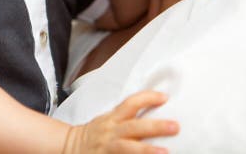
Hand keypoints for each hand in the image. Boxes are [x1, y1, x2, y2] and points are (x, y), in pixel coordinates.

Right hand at [62, 91, 178, 153]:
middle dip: (155, 127)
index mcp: (112, 119)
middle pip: (134, 127)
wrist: (70, 146)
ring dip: (146, 150)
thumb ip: (125, 117)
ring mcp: (108, 148)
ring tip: (165, 152)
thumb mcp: (107, 120)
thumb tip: (153, 110)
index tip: (165, 98)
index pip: (130, 103)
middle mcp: (111, 132)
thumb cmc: (94, 134)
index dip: (147, 98)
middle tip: (175, 127)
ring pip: (127, 148)